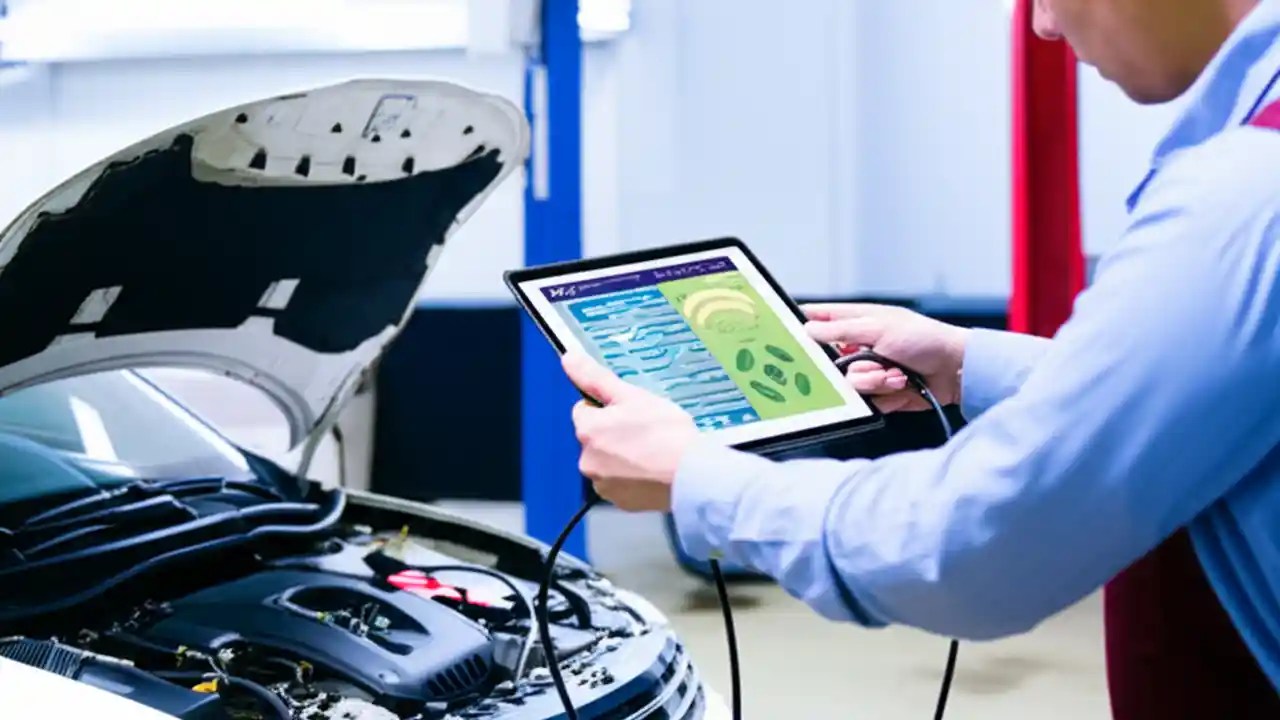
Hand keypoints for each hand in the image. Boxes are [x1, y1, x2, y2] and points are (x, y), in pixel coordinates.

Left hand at [561, 352, 699, 511]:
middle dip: (614, 433)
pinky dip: (633, 478)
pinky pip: (621, 484)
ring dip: (622, 456)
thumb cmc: (664, 431)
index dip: (608, 407)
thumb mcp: (632, 396)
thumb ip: (595, 378)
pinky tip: (653, 471)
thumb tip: (567, 358)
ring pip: (608, 462)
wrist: (692, 475)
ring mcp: (603, 485)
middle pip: (596, 438)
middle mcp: (586, 461)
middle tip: (645, 430)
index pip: (584, 410)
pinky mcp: (621, 503)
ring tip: (652, 452)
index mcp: (587, 431)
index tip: (631, 411)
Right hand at [802, 303, 968, 412]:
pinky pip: (866, 400)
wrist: (957, 371)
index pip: (822, 319)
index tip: (788, 332)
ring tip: (895, 373)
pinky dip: (885, 393)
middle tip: (864, 359)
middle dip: (851, 364)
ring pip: (849, 383)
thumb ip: (841, 330)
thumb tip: (808, 329)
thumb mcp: (879, 327)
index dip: (804, 324)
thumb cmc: (926, 339)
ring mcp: (870, 370)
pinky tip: (902, 384)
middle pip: (829, 361)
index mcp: (859, 322)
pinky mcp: (880, 393)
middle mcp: (860, 347)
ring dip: (874, 379)